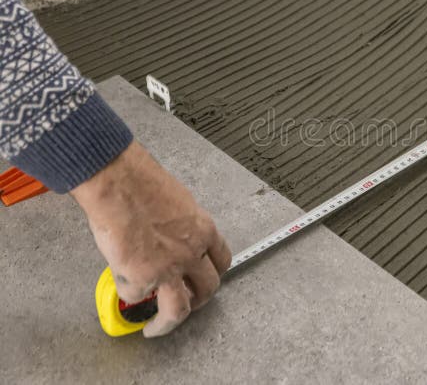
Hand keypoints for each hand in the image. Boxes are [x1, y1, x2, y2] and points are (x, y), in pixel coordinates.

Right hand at [72, 141, 230, 336]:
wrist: (119, 183)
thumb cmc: (142, 183)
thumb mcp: (179, 204)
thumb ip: (182, 228)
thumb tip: (173, 242)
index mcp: (204, 230)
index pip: (222, 261)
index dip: (213, 274)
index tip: (203, 281)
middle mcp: (192, 253)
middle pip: (207, 289)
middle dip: (196, 302)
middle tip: (184, 306)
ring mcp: (169, 269)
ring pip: (179, 310)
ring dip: (167, 324)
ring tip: (155, 328)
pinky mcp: (142, 278)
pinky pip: (136, 295)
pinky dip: (128, 292)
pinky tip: (122, 283)